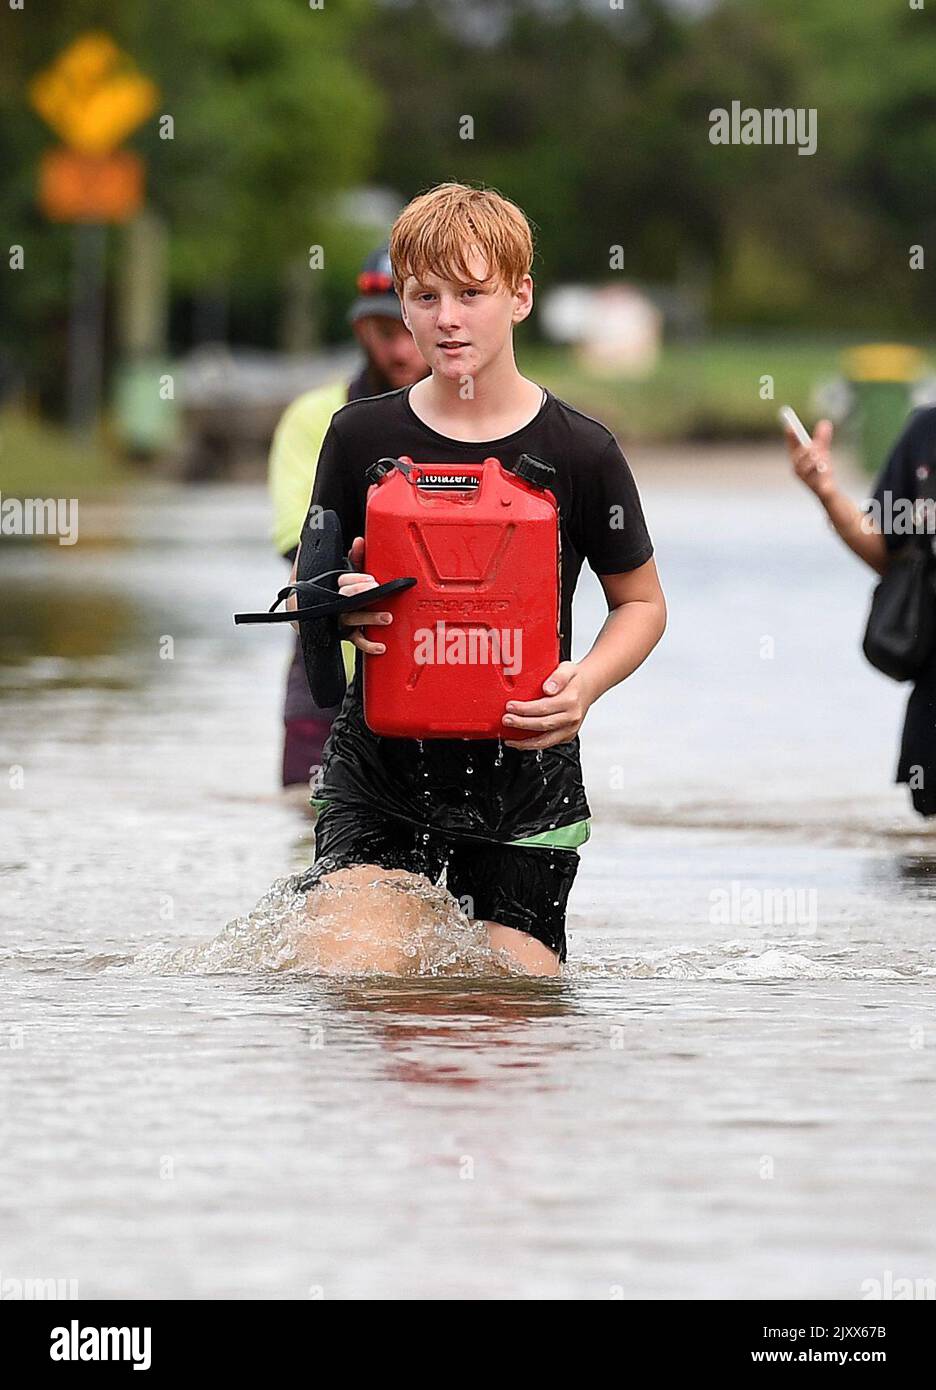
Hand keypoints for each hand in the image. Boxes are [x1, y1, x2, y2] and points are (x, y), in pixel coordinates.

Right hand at [338, 535, 391, 654]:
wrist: (310, 616)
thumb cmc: (336, 591)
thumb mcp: (344, 573)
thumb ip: (354, 559)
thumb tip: (360, 540)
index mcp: (336, 587)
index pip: (344, 581)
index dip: (357, 580)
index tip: (372, 580)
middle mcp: (336, 604)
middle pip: (348, 598)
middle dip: (362, 594)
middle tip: (378, 590)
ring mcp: (341, 620)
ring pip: (353, 619)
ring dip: (370, 618)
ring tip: (388, 617)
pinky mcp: (347, 635)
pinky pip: (357, 641)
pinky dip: (369, 645)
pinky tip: (381, 647)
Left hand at [501, 661, 593, 749]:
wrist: (589, 687)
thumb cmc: (574, 678)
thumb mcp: (567, 668)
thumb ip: (558, 677)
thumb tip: (548, 689)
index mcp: (570, 700)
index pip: (544, 707)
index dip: (525, 709)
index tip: (510, 706)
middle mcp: (572, 717)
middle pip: (543, 725)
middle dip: (521, 724)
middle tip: (506, 720)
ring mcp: (570, 729)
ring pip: (546, 740)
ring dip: (525, 742)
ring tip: (510, 740)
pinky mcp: (567, 736)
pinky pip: (548, 743)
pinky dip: (533, 745)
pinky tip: (520, 742)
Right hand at [787, 418, 835, 499]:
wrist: (827, 492)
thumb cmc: (821, 472)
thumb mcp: (822, 453)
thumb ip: (822, 439)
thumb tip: (825, 422)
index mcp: (797, 462)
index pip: (792, 449)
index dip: (791, 438)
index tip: (790, 426)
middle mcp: (799, 472)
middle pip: (798, 460)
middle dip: (806, 451)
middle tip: (816, 446)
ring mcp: (809, 482)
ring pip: (808, 471)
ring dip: (817, 462)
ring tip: (825, 459)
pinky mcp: (820, 490)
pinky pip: (821, 488)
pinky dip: (824, 484)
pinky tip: (826, 478)